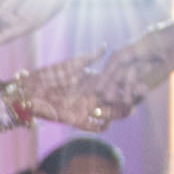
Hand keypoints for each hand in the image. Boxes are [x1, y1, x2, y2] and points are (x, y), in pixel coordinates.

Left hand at [1, 57, 140, 130]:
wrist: (30, 90)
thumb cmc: (50, 74)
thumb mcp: (72, 64)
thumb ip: (90, 58)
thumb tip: (106, 47)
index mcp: (94, 82)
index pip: (116, 84)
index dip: (128, 82)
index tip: (141, 76)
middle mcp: (93, 97)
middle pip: (117, 100)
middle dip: (130, 96)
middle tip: (143, 90)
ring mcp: (86, 109)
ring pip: (109, 113)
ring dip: (120, 112)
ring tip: (131, 107)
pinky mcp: (76, 120)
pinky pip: (93, 127)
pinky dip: (101, 126)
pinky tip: (109, 121)